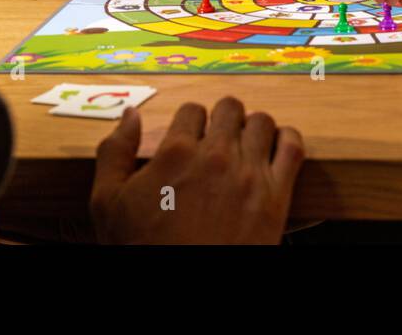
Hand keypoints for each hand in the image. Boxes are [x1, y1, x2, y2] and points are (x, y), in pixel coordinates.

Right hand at [91, 98, 303, 244]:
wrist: (184, 293)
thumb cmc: (144, 249)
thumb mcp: (108, 203)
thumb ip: (114, 152)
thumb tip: (129, 115)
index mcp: (176, 152)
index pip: (192, 110)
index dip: (190, 121)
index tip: (191, 136)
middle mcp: (216, 155)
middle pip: (229, 108)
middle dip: (222, 118)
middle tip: (218, 136)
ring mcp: (250, 174)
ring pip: (262, 122)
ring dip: (252, 127)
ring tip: (245, 143)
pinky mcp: (276, 196)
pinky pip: (293, 147)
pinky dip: (287, 139)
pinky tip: (275, 147)